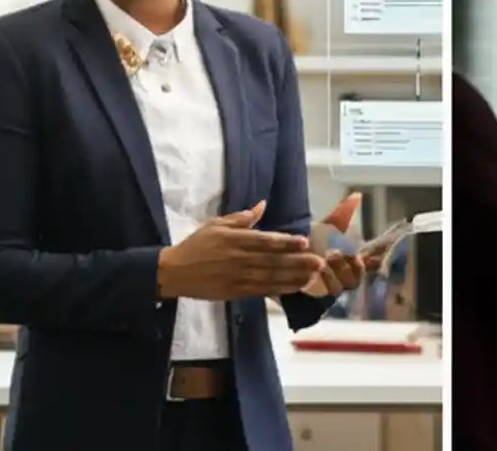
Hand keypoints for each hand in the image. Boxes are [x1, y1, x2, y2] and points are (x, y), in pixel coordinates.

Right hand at [158, 201, 325, 300]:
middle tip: (320, 262)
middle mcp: (241, 259)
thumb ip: (241, 218)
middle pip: (274, 261)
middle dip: (299, 262)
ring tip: (314, 275)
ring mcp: (240, 277)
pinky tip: (296, 287)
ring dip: (295, 277)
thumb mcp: (216, 225)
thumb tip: (262, 205)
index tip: (304, 242)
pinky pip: (264, 290)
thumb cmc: (197, 245)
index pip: (266, 241)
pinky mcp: (238, 292)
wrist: (176, 272)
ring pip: (273, 277)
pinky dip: (281, 289)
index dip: (286, 242)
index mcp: (236, 240)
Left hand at [303, 193, 374, 296]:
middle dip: (346, 266)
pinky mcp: (319, 295)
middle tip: (333, 254)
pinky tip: (311, 274)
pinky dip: (319, 284)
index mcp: (352, 260)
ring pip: (339, 287)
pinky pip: (324, 294)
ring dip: (332, 276)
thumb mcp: (329, 226)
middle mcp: (346, 276)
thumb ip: (343, 214)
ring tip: (322, 263)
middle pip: (355, 278)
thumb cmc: (314, 240)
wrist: (290, 254)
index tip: (358, 255)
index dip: (371, 263)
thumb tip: (357, 195)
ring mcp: (333, 287)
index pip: (370, 264)